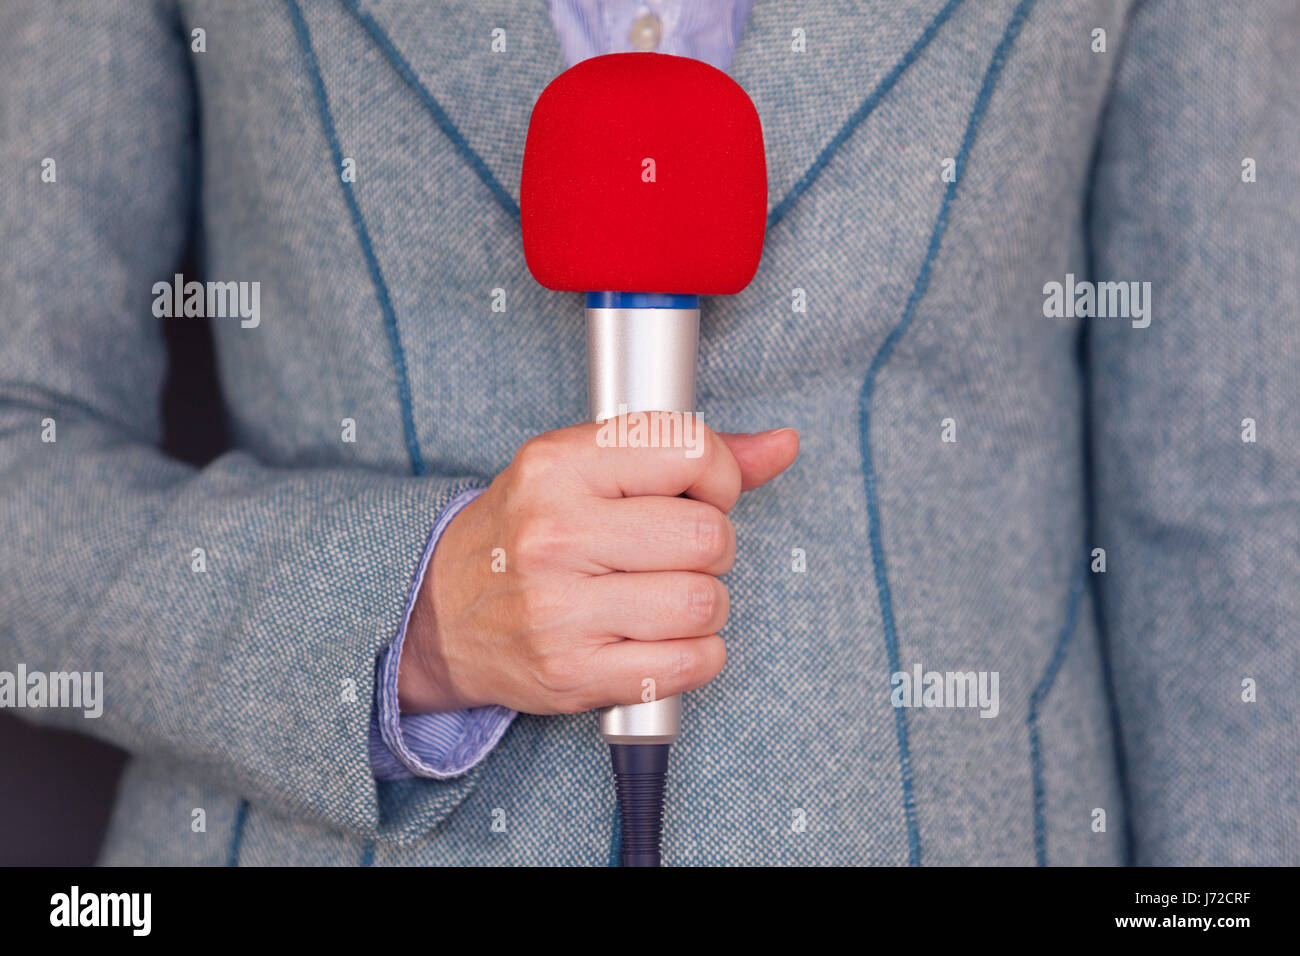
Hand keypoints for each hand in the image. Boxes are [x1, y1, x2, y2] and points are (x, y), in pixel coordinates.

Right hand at [398, 419, 798, 714]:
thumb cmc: (524, 533)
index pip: (688, 449)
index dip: (719, 474)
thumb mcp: (584, 469)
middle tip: (678, 552)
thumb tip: (780, 446)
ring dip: (705, 603)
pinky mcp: (572, 673)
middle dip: (712, 546)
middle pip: (707, 535)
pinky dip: (697, 654)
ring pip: (704, 601)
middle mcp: (554, 533)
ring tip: (667, 596)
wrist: (438, 615)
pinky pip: (690, 664)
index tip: (701, 492)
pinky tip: (663, 638)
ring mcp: (559, 609)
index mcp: (558, 466)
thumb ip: (684, 454)